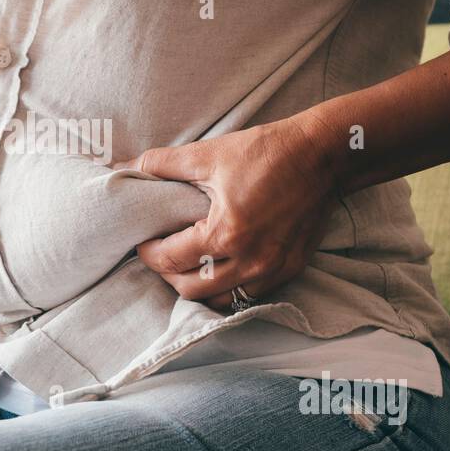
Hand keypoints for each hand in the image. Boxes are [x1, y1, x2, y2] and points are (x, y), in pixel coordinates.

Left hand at [120, 115, 339, 310]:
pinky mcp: (291, 268)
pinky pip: (250, 294)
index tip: (143, 241)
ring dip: (199, 287)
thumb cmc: (266, 151)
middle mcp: (252, 261)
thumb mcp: (208, 154)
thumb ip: (161, 164)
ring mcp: (274, 269)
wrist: (324, 154)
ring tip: (188, 264)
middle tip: (161, 254)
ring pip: (222, 299)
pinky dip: (229, 286)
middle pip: (192, 290)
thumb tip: (125, 168)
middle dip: (169, 275)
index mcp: (227, 234)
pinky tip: (219, 267)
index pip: (171, 259)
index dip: (149, 252)